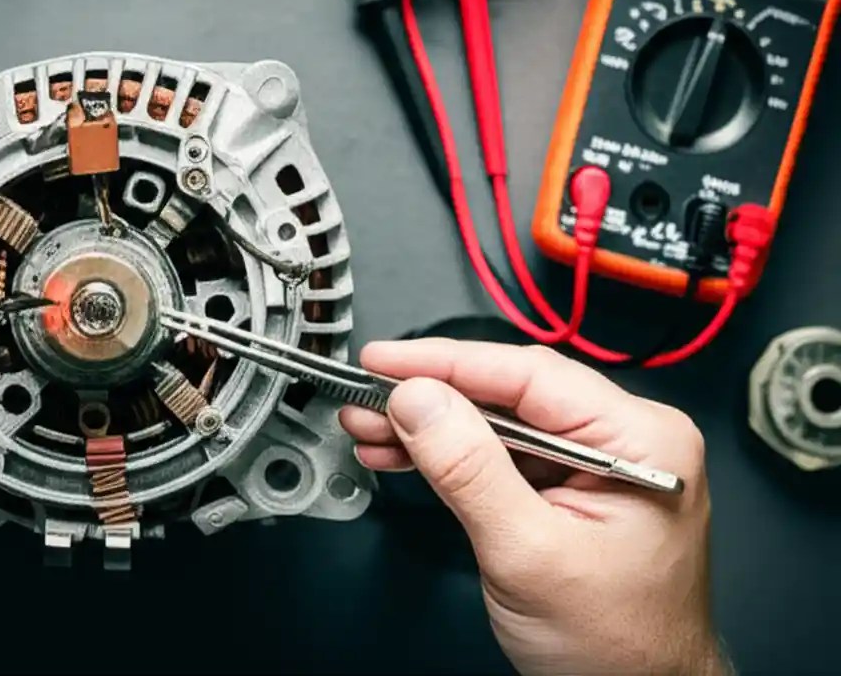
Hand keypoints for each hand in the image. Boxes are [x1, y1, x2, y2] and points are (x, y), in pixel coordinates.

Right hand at [340, 340, 721, 675]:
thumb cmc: (618, 645)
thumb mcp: (528, 553)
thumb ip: (469, 470)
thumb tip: (419, 401)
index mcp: (642, 439)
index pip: (528, 375)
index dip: (445, 363)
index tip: (384, 363)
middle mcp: (627, 439)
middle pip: (509, 392)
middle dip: (429, 396)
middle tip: (365, 395)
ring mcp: (599, 462)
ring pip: (498, 421)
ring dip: (430, 426)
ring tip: (370, 426)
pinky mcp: (571, 485)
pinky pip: (501, 453)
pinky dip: (449, 455)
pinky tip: (403, 453)